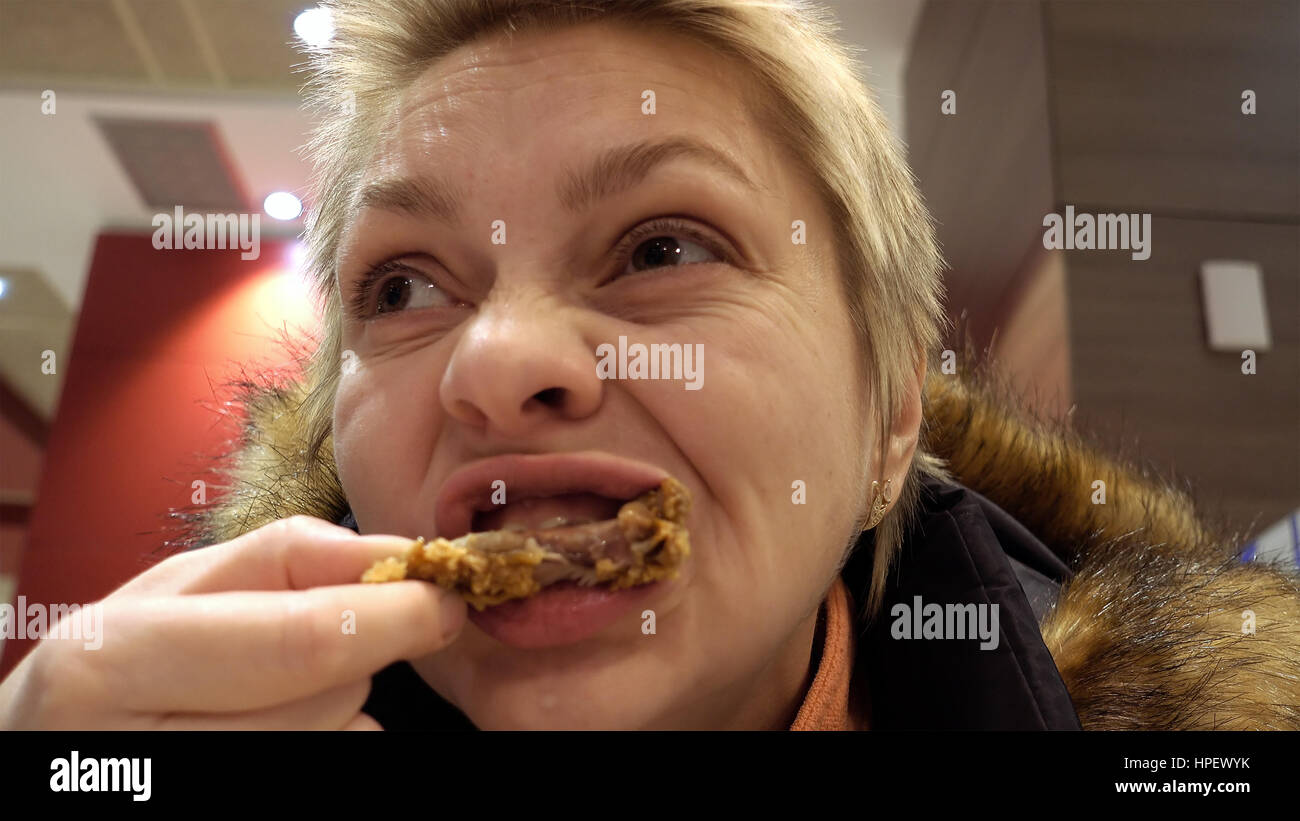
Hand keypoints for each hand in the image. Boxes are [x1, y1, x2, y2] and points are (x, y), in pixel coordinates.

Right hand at [0, 516, 464, 728]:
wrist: (48, 760)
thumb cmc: (115, 668)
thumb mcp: (173, 592)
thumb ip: (282, 558)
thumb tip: (394, 556)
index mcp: (113, 662)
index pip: (303, 639)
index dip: (395, 614)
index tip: (445, 594)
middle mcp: (137, 750)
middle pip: (334, 697)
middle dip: (362, 655)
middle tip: (338, 639)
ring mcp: (180, 795)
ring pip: (343, 738)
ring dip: (338, 707)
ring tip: (265, 695)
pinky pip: (328, 772)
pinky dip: (326, 744)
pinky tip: (267, 733)